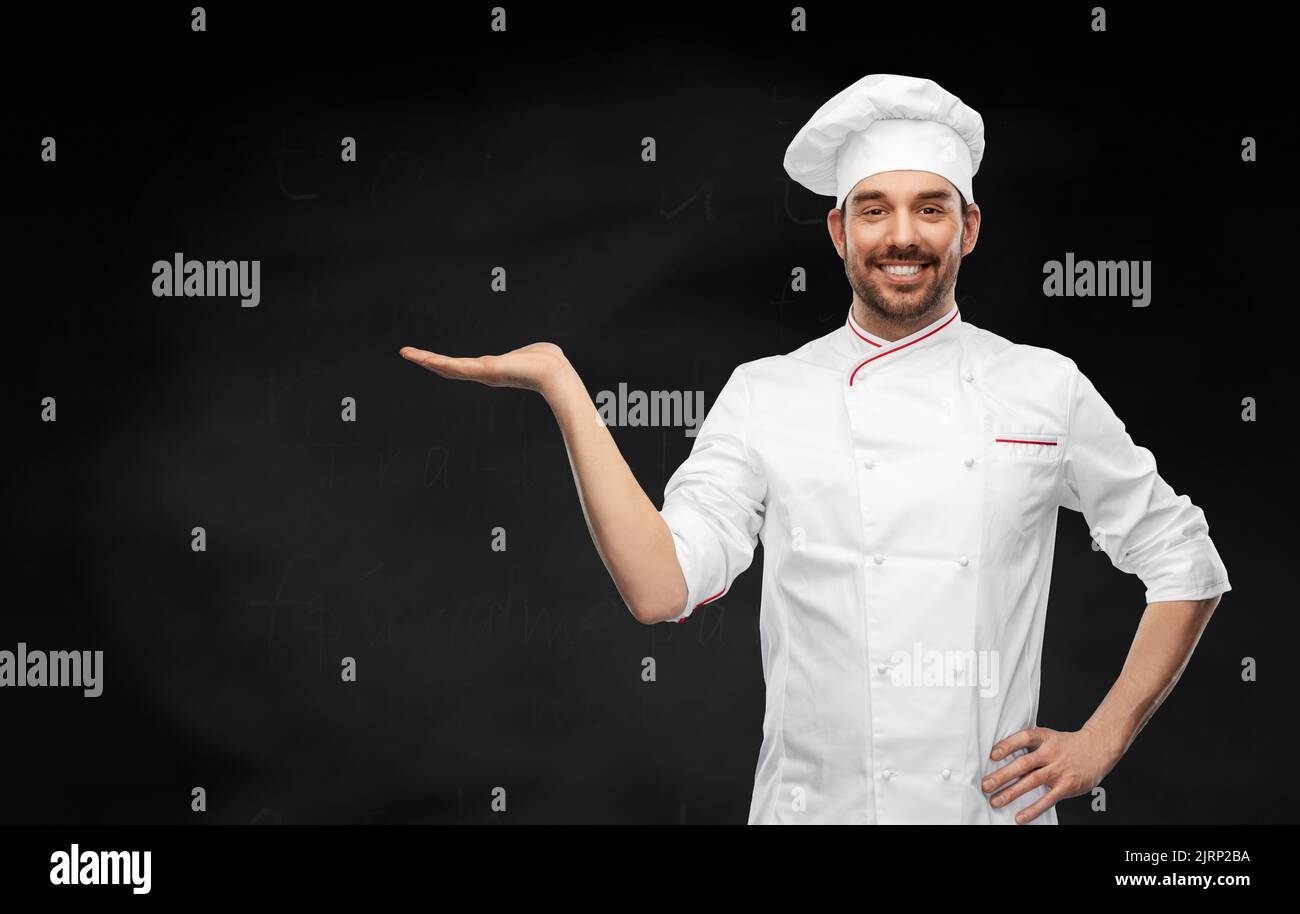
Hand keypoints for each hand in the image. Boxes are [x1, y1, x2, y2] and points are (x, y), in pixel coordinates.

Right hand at [399, 342, 572, 395]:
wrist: (554, 373)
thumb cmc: (548, 362)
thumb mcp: (532, 354)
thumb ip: (529, 354)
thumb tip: (542, 352)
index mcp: (490, 368)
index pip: (460, 365)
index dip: (442, 361)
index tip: (426, 356)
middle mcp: (483, 372)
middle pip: (448, 368)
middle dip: (426, 360)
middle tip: (406, 352)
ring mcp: (482, 373)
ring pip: (449, 368)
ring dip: (426, 360)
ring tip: (408, 353)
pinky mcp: (484, 371)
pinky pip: (458, 367)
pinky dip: (440, 363)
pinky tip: (426, 360)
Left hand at [981, 725, 1119, 823]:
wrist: (1098, 748)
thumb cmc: (1067, 745)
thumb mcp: (1049, 737)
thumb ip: (1030, 746)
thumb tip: (1003, 757)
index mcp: (1045, 737)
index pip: (1023, 738)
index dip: (1007, 745)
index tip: (992, 755)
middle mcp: (1051, 753)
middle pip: (1023, 763)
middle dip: (1002, 775)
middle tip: (986, 784)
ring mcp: (1059, 770)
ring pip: (1032, 781)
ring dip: (1012, 793)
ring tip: (996, 801)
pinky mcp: (1067, 785)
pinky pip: (1048, 799)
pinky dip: (1033, 809)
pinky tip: (1020, 816)